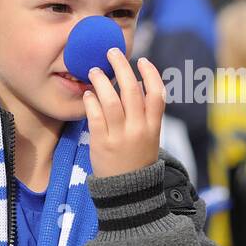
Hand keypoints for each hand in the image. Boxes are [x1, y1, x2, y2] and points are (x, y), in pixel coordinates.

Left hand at [83, 47, 166, 177]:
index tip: (142, 60)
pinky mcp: (101, 143)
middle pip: (131, 90)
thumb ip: (146, 113)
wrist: (128, 193)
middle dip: (121, 67)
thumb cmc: (137, 159)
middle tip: (111, 53)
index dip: (151, 74)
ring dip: (101, 81)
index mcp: (153, 127)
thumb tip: (137, 85)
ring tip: (94, 70)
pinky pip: (95, 116)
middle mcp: (138, 129)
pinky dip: (91, 101)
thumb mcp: (150, 137)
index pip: (157, 94)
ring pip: (111, 100)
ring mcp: (119, 136)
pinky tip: (88, 94)